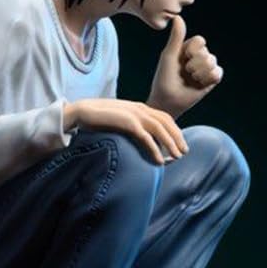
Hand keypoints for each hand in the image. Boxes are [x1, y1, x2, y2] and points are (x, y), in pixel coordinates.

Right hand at [68, 98, 188, 165]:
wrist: (82, 112)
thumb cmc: (98, 118)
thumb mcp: (119, 119)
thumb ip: (130, 124)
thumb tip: (137, 136)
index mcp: (139, 107)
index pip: (164, 117)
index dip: (174, 130)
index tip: (180, 143)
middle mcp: (140, 109)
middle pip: (166, 123)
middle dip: (177, 138)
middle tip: (184, 152)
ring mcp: (135, 114)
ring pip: (161, 130)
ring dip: (171, 144)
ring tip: (177, 157)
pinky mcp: (128, 123)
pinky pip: (147, 138)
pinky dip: (155, 149)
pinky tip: (159, 160)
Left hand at [148, 14, 223, 117]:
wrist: (167, 101)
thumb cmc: (164, 78)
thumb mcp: (169, 56)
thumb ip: (176, 37)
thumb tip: (177, 17)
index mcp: (187, 49)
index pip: (200, 40)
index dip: (193, 49)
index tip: (183, 58)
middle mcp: (197, 57)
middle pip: (206, 52)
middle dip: (194, 64)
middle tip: (184, 72)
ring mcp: (205, 69)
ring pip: (212, 62)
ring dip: (199, 72)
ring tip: (191, 79)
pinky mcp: (211, 81)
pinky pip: (218, 73)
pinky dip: (208, 78)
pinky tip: (199, 84)